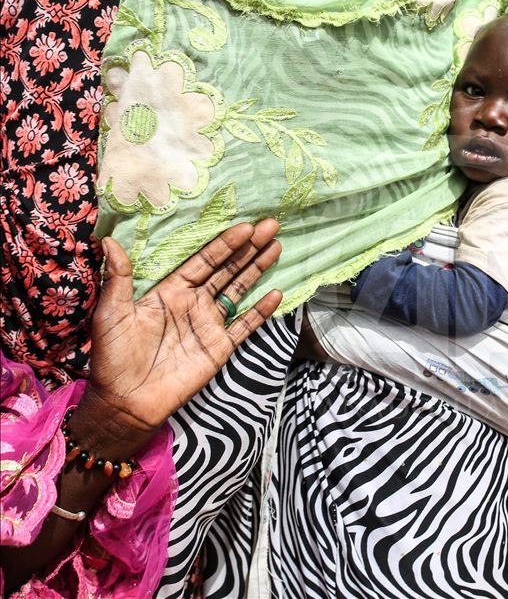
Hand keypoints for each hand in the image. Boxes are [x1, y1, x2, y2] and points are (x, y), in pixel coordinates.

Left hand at [72, 220, 282, 456]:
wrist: (126, 402)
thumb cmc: (113, 357)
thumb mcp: (111, 313)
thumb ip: (118, 278)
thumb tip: (110, 241)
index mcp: (170, 292)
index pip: (203, 261)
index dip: (224, 244)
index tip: (244, 227)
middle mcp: (193, 303)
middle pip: (227, 269)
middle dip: (248, 248)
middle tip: (271, 226)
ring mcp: (209, 325)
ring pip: (239, 290)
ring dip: (257, 269)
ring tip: (277, 248)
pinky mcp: (219, 348)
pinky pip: (244, 326)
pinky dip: (260, 311)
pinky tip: (275, 294)